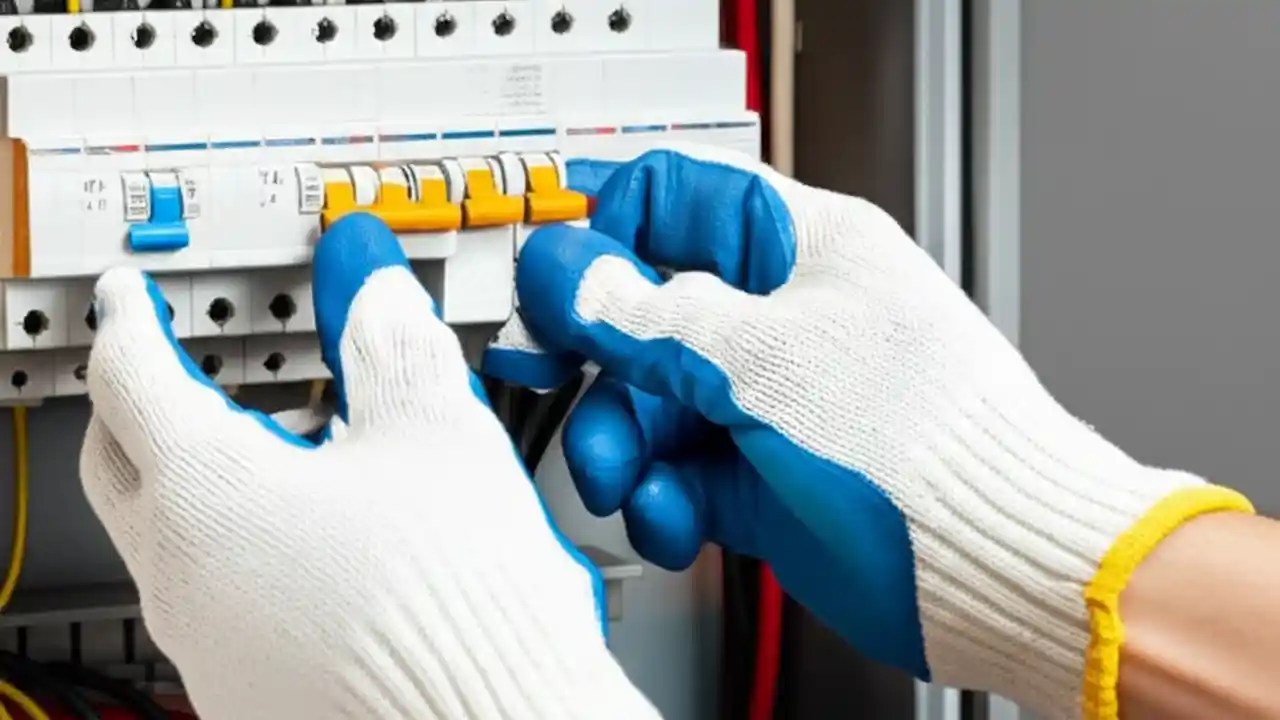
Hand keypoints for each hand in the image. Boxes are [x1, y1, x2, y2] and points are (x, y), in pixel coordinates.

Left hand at [80, 215, 656, 719]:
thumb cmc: (465, 600)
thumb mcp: (435, 433)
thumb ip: (390, 346)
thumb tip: (374, 291)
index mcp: (211, 493)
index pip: (132, 376)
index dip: (134, 321)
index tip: (134, 301)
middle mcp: (184, 575)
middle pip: (119, 462)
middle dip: (142, 404)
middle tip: (185, 374)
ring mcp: (207, 643)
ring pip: (164, 536)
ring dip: (202, 482)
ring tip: (292, 458)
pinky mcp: (244, 691)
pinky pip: (209, 601)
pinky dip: (237, 551)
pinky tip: (319, 545)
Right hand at [516, 145, 1250, 717]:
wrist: (993, 562)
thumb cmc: (928, 440)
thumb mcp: (768, 360)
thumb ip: (654, 317)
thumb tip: (574, 275)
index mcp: (800, 249)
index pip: (674, 201)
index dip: (601, 231)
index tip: (547, 276)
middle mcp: (782, 320)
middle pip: (647, 314)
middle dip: (595, 356)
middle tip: (549, 377)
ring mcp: (772, 402)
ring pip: (653, 404)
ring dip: (619, 442)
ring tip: (619, 478)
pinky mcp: (762, 478)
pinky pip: (679, 476)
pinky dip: (661, 500)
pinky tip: (670, 517)